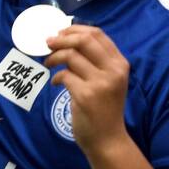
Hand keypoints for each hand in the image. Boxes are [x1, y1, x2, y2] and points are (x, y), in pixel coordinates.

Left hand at [45, 25, 130, 158]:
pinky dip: (55, 78)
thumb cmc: (104, 107)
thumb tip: (66, 38)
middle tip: (47, 44)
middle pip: (83, 40)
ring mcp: (101, 83)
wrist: (108, 139)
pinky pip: (63, 76)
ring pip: (70, 56)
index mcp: (120, 63)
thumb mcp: (108, 80)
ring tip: (49, 65)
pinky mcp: (86, 95)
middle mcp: (114, 70)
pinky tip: (56, 84)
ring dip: (53, 58)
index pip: (97, 34)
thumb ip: (95, 60)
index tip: (59, 33)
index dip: (74, 29)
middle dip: (60, 39)